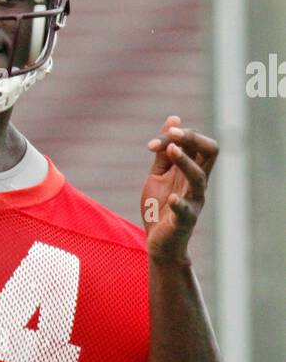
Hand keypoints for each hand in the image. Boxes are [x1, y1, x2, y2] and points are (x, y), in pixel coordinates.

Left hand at [141, 114, 218, 262]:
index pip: (197, 142)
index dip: (177, 135)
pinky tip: (174, 198)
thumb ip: (165, 151)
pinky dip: (180, 204)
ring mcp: (193, 201)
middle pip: (210, 151)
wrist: (158, 242)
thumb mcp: (160, 173)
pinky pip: (186, 211)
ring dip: (185, 161)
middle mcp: (198, 183)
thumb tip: (174, 119)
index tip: (151, 144)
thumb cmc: (160, 206)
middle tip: (172, 135)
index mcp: (193, 170)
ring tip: (171, 149)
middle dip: (192, 138)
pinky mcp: (184, 221)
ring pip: (199, 177)